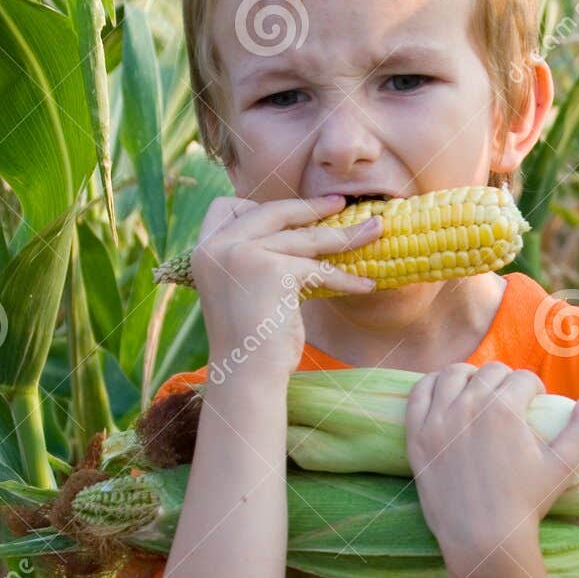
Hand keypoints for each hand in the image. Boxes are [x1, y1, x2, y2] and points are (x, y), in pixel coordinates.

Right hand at [190, 192, 383, 373]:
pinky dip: (345, 278)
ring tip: (374, 231)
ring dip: (344, 235)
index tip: (288, 211)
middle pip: (271, 211)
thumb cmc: (250, 341)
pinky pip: (318, 267)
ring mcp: (242, 255)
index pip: (226, 206)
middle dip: (310, 205)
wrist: (246, 374)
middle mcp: (218, 248)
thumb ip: (254, 259)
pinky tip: (365, 284)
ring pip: (304, 237)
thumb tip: (298, 232)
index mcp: (204, 251)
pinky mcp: (272, 270)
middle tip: (341, 203)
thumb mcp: (241, 289)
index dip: (256, 205)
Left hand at [403, 361, 578, 577]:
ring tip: (477, 389)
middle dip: (506, 380)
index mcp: (504, 408)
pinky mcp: (417, 436)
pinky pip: (419, 394)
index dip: (534, 388)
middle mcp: (468, 405)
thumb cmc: (526, 504)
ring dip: (469, 376)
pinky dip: (431, 384)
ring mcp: (438, 419)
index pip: (523, 379)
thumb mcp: (564, 467)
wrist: (482, 538)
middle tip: (509, 398)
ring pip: (452, 375)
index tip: (534, 401)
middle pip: (490, 372)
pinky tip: (443, 391)